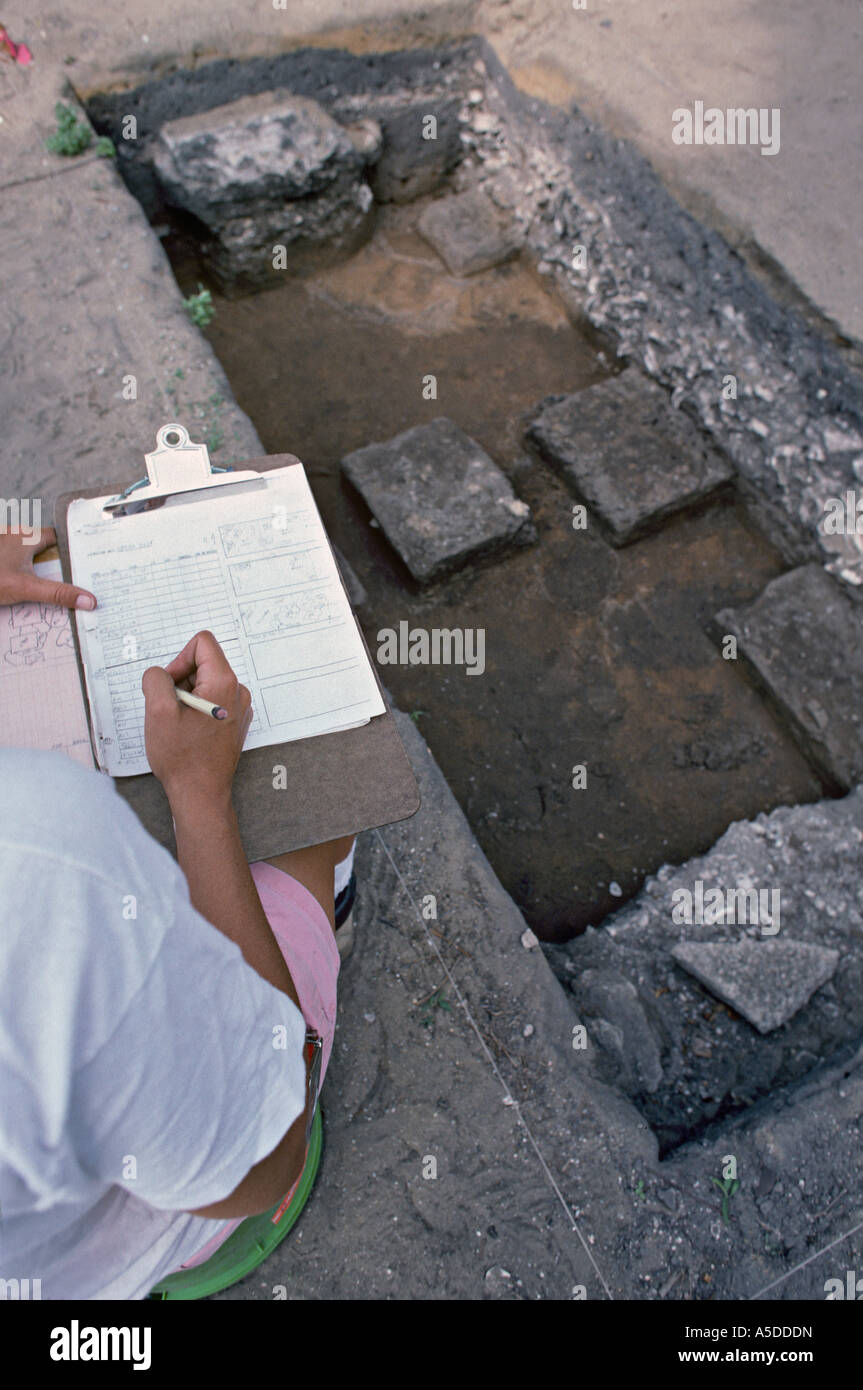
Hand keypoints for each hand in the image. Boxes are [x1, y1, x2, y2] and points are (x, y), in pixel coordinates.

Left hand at [0, 525, 95, 609]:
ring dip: (37, 571)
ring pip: (27, 557)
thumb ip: (58, 594)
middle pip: (42, 548)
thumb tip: (89, 600)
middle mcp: (13, 537)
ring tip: (51, 588)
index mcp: (26, 536)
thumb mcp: (27, 587)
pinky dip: (21, 575)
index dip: (70, 548)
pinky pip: (13, 564)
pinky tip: (22, 589)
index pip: (56, 536)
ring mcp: (2, 547)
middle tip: (71, 581)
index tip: (84, 561)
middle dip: (55, 564)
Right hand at [142, 631, 252, 805]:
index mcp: (224, 683)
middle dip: (180, 680)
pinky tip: (187, 731)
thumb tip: (159, 674)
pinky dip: (195, 708)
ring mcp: (239, 707)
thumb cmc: (183, 757)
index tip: (169, 686)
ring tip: (178, 723)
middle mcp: (237, 691)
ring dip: (186, 696)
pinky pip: (211, 700)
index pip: (203, 643)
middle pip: (204, 663)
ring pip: (205, 683)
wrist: (200, 793)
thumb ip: (156, 679)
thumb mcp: (158, 711)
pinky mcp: (234, 721)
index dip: (178, 659)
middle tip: (169, 709)